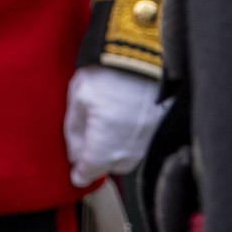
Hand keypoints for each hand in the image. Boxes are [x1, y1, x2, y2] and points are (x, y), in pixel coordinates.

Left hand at [66, 65, 170, 188]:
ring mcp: (145, 142)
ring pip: (125, 158)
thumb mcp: (78, 99)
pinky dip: (127, 138)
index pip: (89, 172)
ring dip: (112, 149)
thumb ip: (74, 132)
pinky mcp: (157, 128)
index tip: (75, 172)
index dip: (79, 173)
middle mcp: (127, 152)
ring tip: (104, 124)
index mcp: (104, 148)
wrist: (145, 57)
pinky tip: (120, 118)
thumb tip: (74, 155)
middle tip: (87, 138)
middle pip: (108, 168)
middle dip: (97, 159)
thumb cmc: (108, 75)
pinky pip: (138, 144)